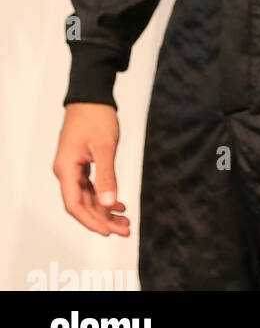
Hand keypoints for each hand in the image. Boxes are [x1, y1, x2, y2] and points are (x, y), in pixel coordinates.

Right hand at [53, 104, 129, 236]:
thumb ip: (106, 176)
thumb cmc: (96, 117)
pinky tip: (118, 204)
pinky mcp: (81, 163)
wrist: (91, 96)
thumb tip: (108, 203)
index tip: (109, 231)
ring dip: (105, 210)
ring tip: (125, 221)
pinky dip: (104, 196)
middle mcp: (66, 172)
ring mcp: (73, 168)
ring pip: (88, 197)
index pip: (75, 205)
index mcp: (66, 169)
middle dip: (103, 219)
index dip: (91, 221)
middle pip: (83, 205)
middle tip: (125, 229)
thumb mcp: (104, 146)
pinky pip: (91, 186)